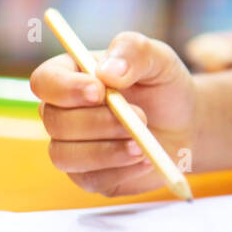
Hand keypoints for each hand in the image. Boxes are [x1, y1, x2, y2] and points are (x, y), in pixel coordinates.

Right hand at [30, 31, 197, 196]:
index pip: (44, 81)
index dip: (65, 88)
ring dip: (106, 150)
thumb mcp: (158, 58)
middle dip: (98, 121)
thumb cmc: (164, 85)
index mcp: (71, 75)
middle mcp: (62, 112)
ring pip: (65, 155)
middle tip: (140, 117)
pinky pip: (90, 179)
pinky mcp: (89, 175)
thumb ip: (133, 51)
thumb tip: (107, 72)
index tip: (99, 91)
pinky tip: (146, 159)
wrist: (186, 123)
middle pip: (54, 121)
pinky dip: (120, 170)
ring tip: (143, 144)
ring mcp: (72, 146)